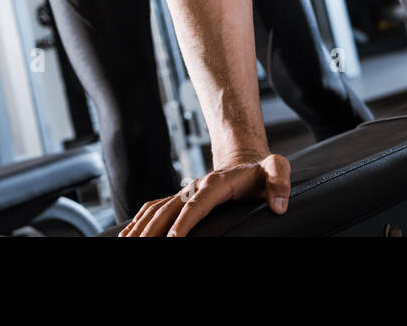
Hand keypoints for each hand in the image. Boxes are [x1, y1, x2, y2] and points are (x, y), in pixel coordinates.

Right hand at [120, 154, 290, 236]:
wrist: (245, 160)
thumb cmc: (261, 171)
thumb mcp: (277, 168)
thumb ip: (280, 182)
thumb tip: (278, 205)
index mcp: (217, 183)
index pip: (197, 204)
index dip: (184, 222)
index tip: (172, 239)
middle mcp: (196, 186)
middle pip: (168, 209)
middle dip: (152, 230)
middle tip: (139, 247)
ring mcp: (186, 191)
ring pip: (157, 209)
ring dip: (140, 226)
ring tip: (126, 243)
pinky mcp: (180, 197)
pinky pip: (154, 207)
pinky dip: (139, 220)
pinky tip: (128, 233)